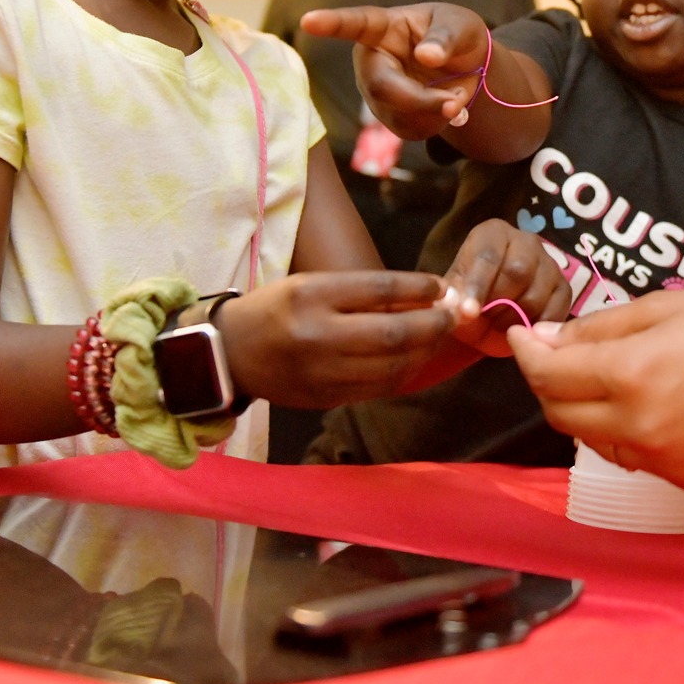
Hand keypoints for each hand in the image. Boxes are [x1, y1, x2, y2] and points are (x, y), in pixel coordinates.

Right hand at [208, 271, 455, 408]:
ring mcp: (322, 372)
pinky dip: (403, 372)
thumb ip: (360, 292)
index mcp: (311, 296)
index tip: (442, 286)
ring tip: (438, 336)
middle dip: (433, 324)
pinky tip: (414, 358)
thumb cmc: (275, 309)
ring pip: (393, 366)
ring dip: (424, 351)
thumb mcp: (310, 285)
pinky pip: (378, 388)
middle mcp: (317, 335)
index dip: (420, 288)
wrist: (230, 354)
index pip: (380, 288)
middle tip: (454, 314)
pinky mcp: (326, 399)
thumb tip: (421, 296)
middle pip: (394, 332)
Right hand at [299, 4, 490, 139]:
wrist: (466, 66)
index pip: (355, 24)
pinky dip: (437, 124)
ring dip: (435, 113)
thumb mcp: (461, 25)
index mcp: (383, 27)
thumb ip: (446, 38)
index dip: (330, 24)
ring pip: (395, 114)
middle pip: (380, 86)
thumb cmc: (457, 34)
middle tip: (455, 101)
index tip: (308, 21)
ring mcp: (375, 90)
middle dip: (420, 100)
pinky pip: (408, 131)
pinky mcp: (387, 115)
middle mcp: (371, 60)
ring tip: (456, 96)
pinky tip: (446, 109)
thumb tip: (426, 56)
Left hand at [442, 218, 574, 356]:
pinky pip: (554, 310)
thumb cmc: (466, 300)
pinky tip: (520, 328)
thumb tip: (459, 307)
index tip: (467, 312)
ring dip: (514, 318)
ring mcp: (549, 264)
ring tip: (498, 323)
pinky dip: (535, 326)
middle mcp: (526, 241)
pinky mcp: (564, 289)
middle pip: (518, 271)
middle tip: (485, 317)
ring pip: (535, 294)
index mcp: (493, 233)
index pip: (488, 256)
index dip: (477, 286)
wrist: (486, 318)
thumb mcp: (451, 296)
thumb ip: (452, 299)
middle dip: (497, 302)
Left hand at [507, 292, 683, 489]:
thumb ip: (604, 327)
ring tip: (612, 378)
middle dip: (550, 383)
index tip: (525, 337)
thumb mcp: (673, 308)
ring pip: (595, 439)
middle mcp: (638, 424)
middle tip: (560, 356)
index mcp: (630, 373)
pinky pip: (635, 457)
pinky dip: (627, 432)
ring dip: (587, 410)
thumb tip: (550, 340)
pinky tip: (651, 405)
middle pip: (559, 413)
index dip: (527, 353)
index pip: (547, 373)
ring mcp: (663, 459)